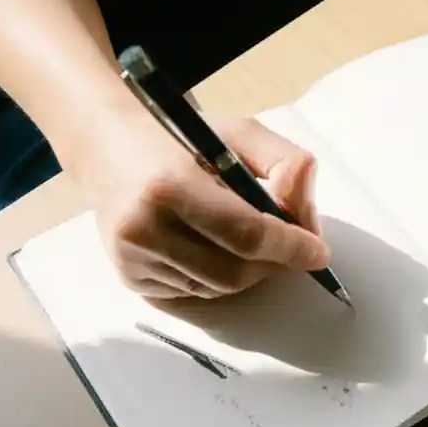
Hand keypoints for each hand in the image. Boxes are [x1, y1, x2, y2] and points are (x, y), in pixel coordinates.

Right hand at [59, 110, 329, 299]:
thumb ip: (282, 162)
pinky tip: (209, 244)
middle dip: (273, 264)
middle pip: (234, 272)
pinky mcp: (129, 278)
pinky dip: (217, 276)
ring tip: (243, 237)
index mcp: (169, 186)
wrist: (108, 150)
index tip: (319, 253)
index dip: (290, 247)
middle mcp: (143, 229)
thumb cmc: (180, 141)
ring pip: (217, 288)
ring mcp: (132, 260)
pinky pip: (195, 293)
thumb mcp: (236, 133)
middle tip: (289, 246)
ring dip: (247, 270)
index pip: (245, 233)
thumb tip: (307, 205)